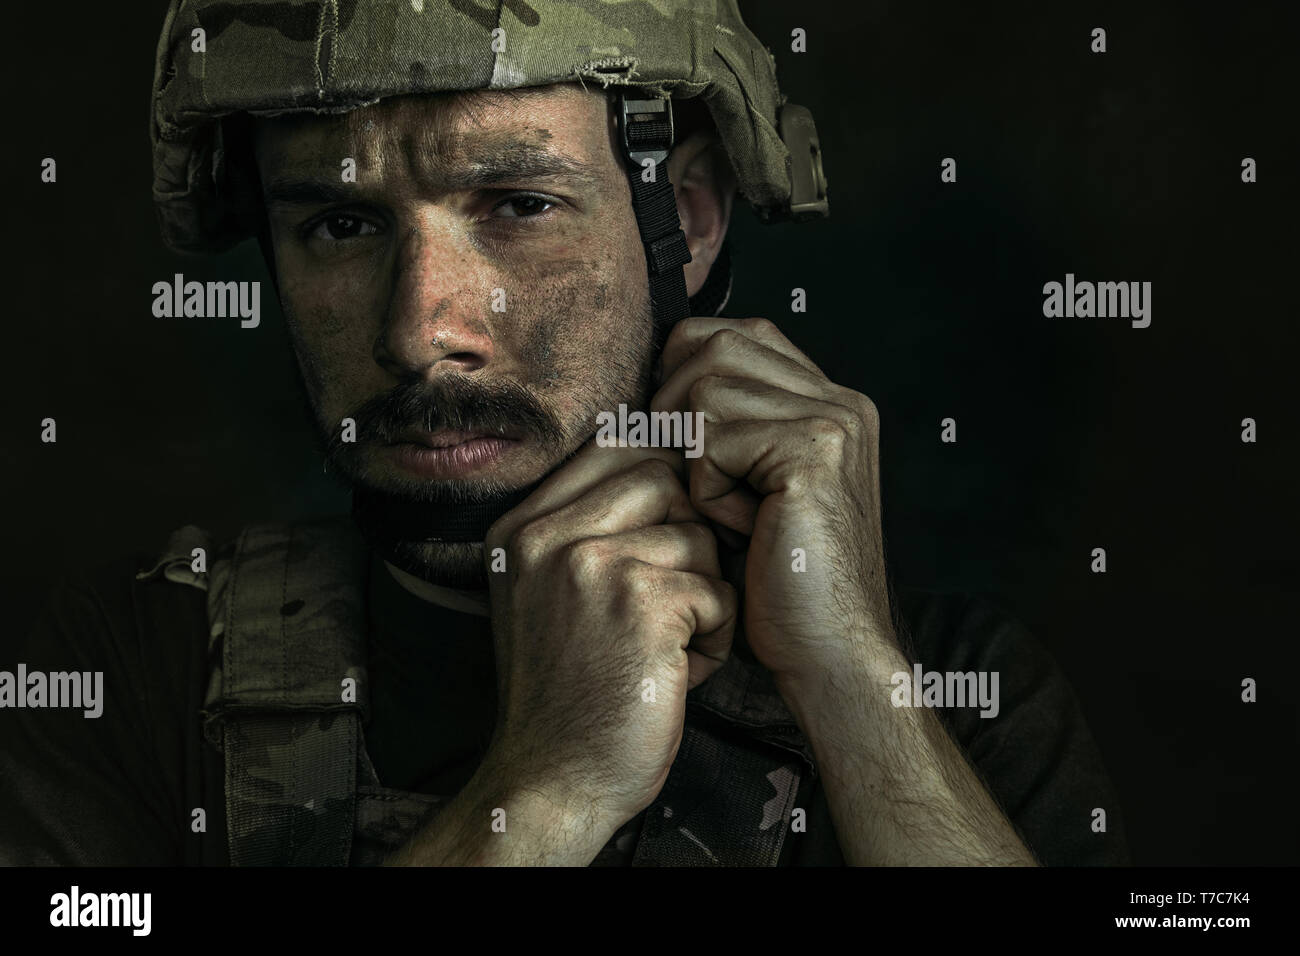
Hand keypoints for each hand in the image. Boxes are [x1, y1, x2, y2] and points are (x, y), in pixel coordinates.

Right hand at [480, 440, 736, 832]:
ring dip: (705, 591)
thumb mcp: (548, 594)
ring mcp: (589, 563)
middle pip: (663, 476)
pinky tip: (680, 670)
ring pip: (698, 534)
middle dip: (688, 535)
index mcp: (519, 528)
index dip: (663, 482)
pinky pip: (718, 588)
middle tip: (676, 596)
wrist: (553, 781)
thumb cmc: (569, 691)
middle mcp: (545, 535)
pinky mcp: (639, 602)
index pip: (612, 445)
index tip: (669, 539)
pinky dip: (716, 635)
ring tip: (673, 642)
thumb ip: (586, 528)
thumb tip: (668, 463)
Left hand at [650, 317, 893, 687]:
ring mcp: (832, 420)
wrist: (832, 654)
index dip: (683, 377)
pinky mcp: (813, 450)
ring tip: (725, 511)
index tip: (674, 444)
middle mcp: (839, 400)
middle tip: (688, 481)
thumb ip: (723, 433)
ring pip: (705, 385)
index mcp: (828, 404)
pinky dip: (707, 487)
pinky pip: (712, 435)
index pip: (732, 335)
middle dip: (673, 408)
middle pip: (712, 342)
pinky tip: (742, 531)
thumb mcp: (748, 494)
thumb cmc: (780, 587)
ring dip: (692, 454)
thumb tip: (645, 393)